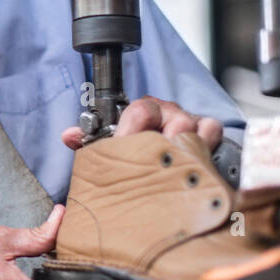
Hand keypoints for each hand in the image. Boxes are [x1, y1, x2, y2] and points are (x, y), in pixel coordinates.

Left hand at [61, 95, 223, 150]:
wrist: (163, 168)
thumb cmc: (134, 157)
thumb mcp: (109, 151)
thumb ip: (90, 142)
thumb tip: (68, 135)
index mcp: (141, 112)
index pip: (140, 111)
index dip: (132, 130)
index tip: (125, 146)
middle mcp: (166, 112)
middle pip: (170, 116)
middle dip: (160, 141)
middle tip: (151, 160)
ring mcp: (188, 121)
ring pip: (190, 124)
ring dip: (180, 147)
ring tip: (169, 166)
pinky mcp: (208, 132)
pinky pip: (210, 129)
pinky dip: (204, 143)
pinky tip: (193, 160)